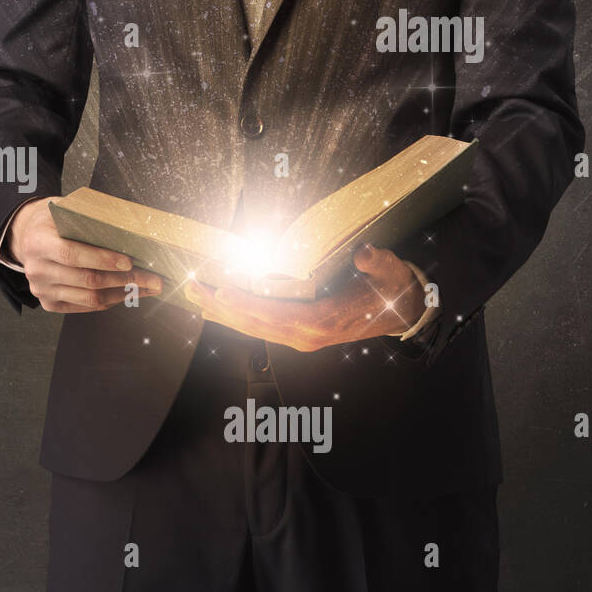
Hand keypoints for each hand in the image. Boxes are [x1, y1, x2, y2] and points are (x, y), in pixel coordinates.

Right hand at [8, 198, 164, 312]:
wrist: (27, 236)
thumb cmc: (53, 220)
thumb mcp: (65, 209)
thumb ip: (89, 219)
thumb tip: (131, 228)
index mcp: (38, 242)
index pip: (72, 255)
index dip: (102, 260)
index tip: (129, 262)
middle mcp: (36, 269)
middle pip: (87, 280)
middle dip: (125, 279)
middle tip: (153, 277)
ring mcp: (41, 289)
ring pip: (90, 298)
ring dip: (123, 293)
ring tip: (147, 287)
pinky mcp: (49, 303)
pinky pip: (86, 306)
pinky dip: (110, 300)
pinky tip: (127, 292)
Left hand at [182, 243, 423, 351]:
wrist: (399, 312)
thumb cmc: (389, 289)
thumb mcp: (389, 272)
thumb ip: (377, 263)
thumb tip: (366, 254)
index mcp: (322, 322)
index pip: (277, 315)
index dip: (248, 305)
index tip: (221, 292)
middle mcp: (304, 335)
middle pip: (255, 323)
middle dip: (220, 307)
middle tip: (192, 287)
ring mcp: (297, 337)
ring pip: (252, 327)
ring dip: (221, 312)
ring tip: (194, 294)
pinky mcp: (294, 332)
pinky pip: (258, 326)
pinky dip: (234, 315)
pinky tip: (214, 307)